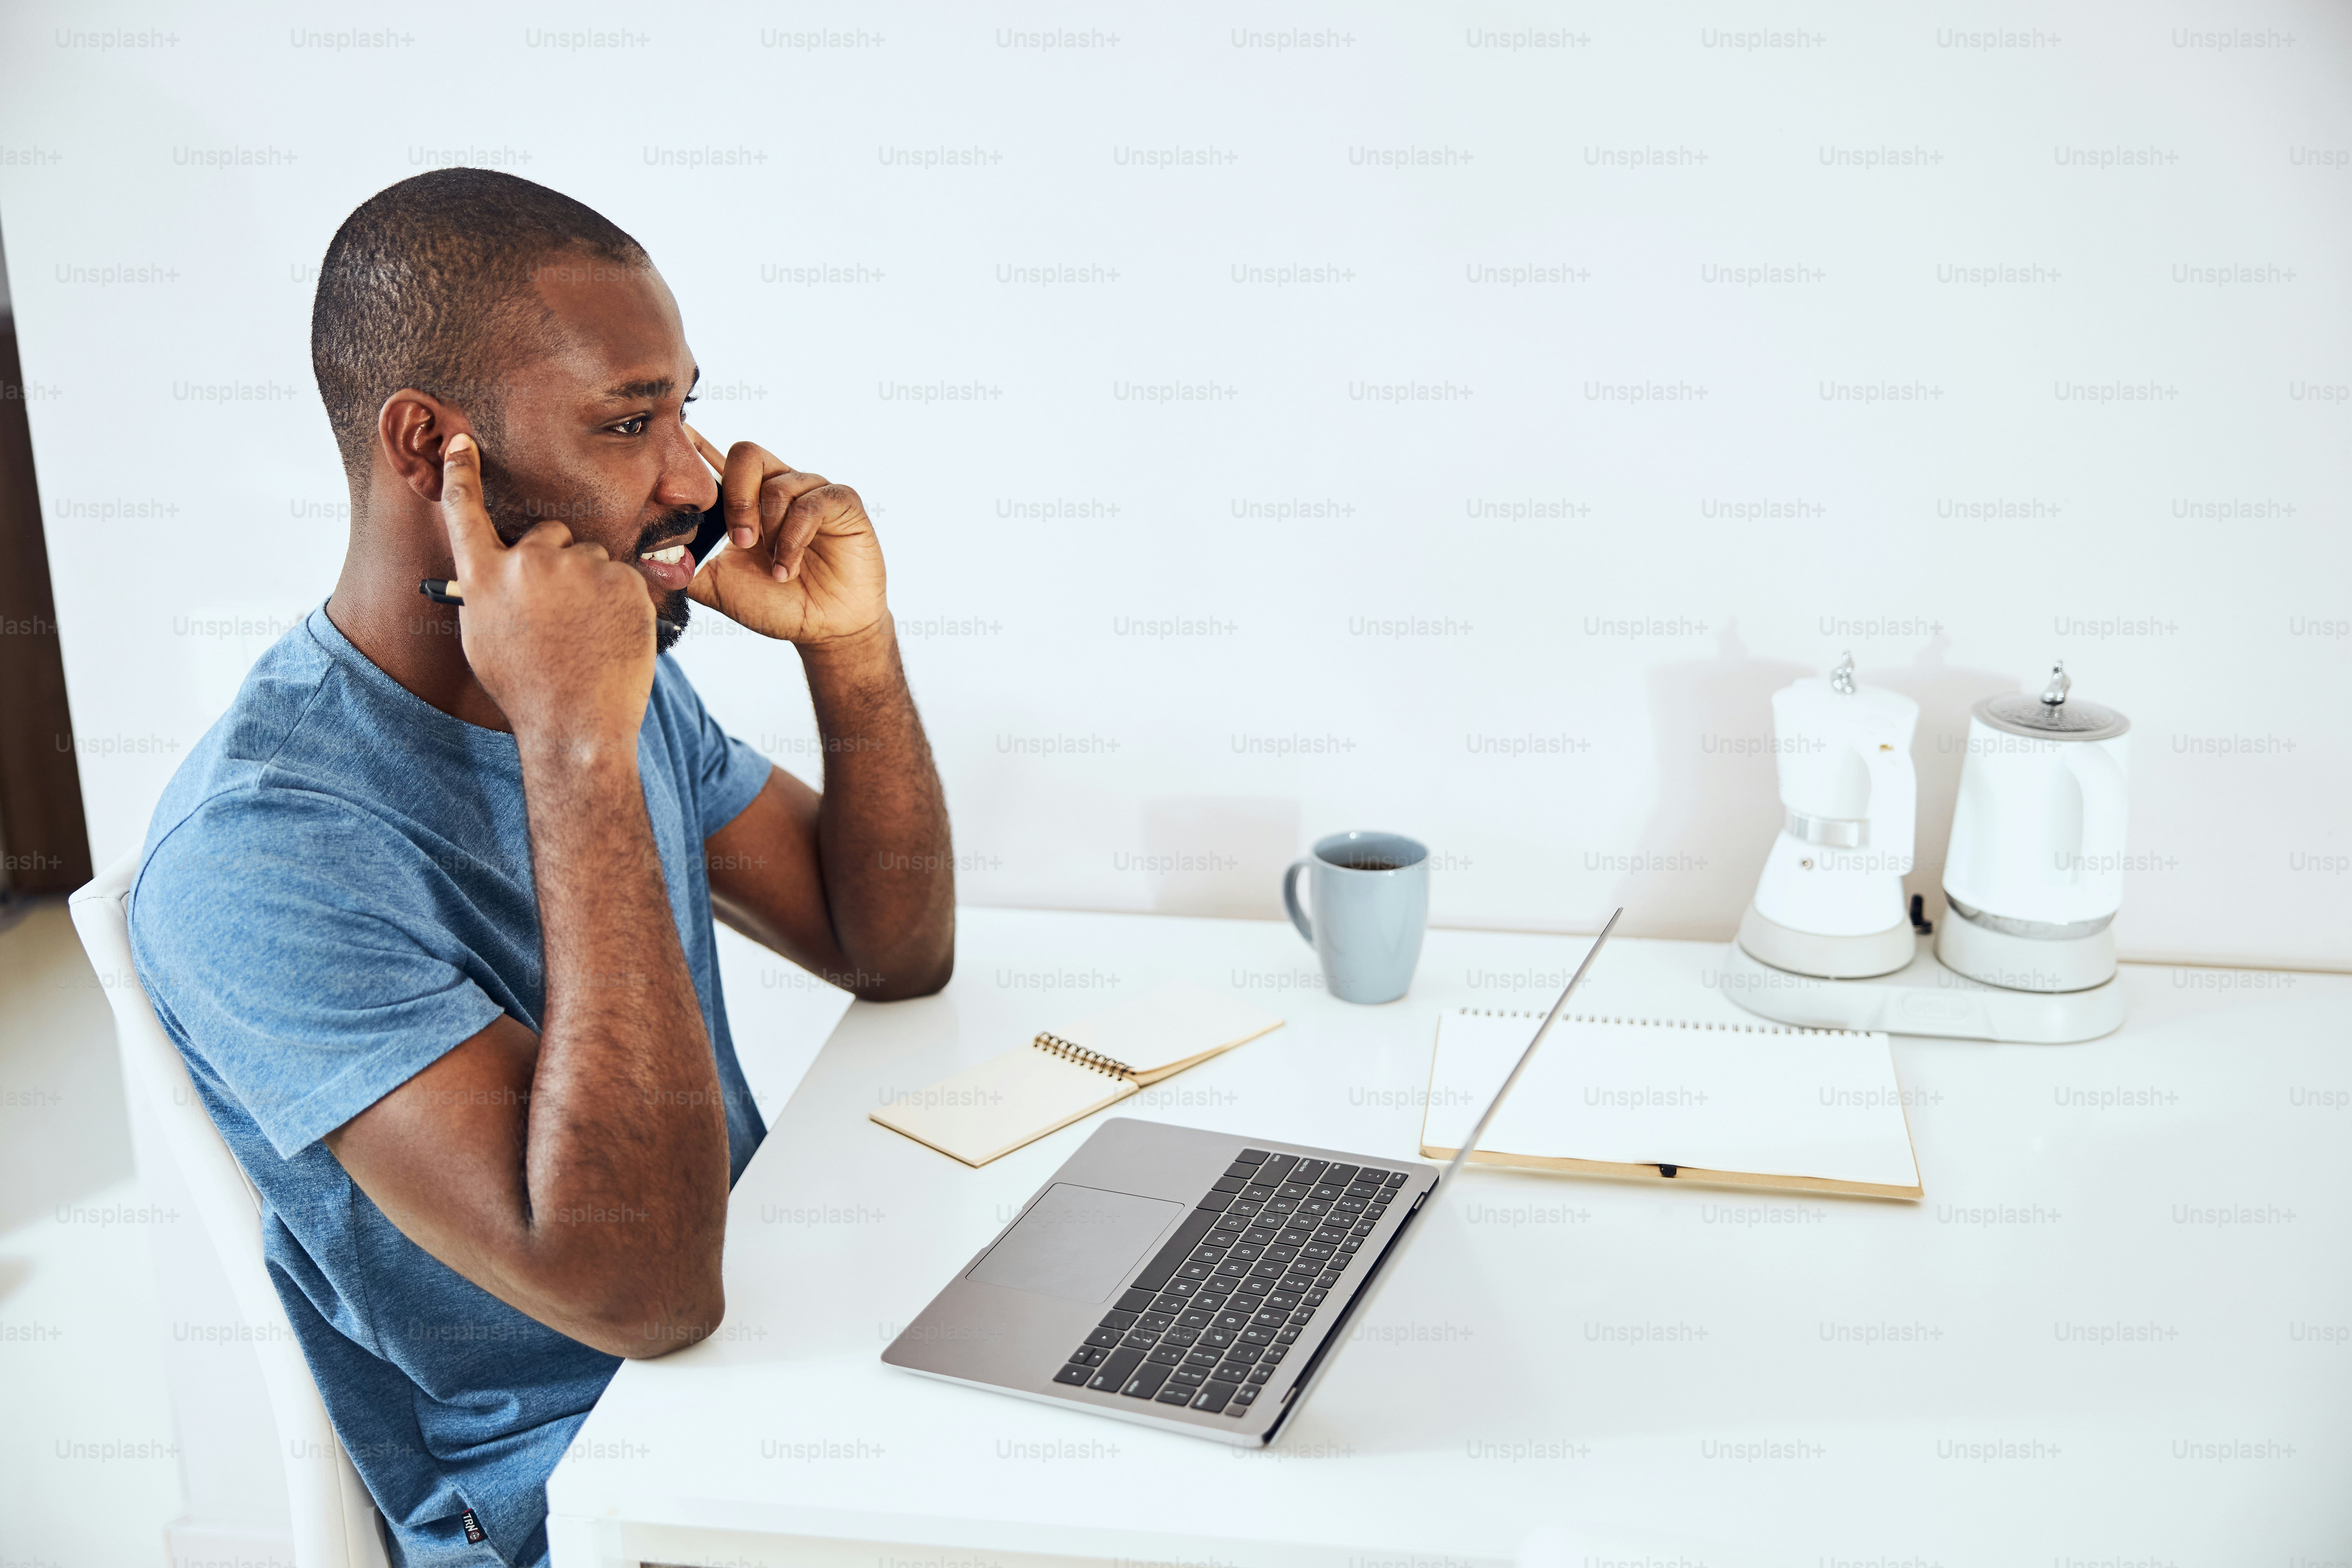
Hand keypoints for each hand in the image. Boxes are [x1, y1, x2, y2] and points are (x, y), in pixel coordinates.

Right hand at [439, 434, 655, 749]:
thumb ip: (487, 593)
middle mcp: (528, 562)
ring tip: (585, 632)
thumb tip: (494, 568)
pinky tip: (609, 634)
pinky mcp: (623, 579)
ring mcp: (579, 568)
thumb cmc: (527, 689)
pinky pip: (621, 576)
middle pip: (546, 533)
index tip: (461, 440)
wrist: (576, 726)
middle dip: (554, 560)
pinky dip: (619, 599)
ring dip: (589, 582)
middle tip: (559, 611)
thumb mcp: (484, 639)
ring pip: (589, 555)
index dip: (460, 472)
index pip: (464, 510)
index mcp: (485, 577)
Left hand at [683, 426, 887, 647]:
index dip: (694, 443)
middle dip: (737, 498)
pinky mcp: (841, 502)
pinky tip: (788, 568)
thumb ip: (682, 566)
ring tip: (773, 569)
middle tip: (738, 540)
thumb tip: (646, 552)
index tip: (675, 437)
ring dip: (771, 531)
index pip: (713, 456)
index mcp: (742, 499)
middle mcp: (775, 486)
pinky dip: (795, 538)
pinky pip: (812, 502)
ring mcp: (809, 490)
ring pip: (779, 483)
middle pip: (746, 453)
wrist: (823, 629)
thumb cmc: (773, 604)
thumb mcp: (716, 586)